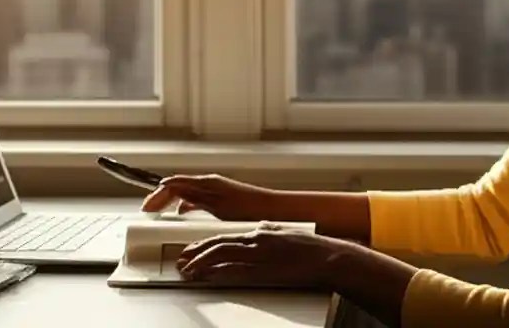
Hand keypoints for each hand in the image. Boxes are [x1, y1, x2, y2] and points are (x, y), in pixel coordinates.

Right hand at [140, 174, 278, 219]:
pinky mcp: (221, 198)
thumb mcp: (216, 206)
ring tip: (160, 210)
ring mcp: (215, 189)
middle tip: (148, 209)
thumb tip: (169, 188)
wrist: (272, 210)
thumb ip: (192, 197)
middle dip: (161, 196)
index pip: (173, 184)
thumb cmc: (248, 209)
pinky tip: (183, 212)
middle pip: (177, 186)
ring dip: (171, 199)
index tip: (146, 207)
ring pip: (186, 191)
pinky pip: (196, 198)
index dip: (157, 195)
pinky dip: (184, 203)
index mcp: (206, 182)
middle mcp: (209, 183)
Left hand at [175, 224, 347, 286]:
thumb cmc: (311, 249)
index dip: (204, 244)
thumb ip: (267, 233)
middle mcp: (255, 240)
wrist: (326, 258)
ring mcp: (258, 255)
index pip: (224, 236)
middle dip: (196, 252)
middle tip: (182, 259)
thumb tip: (257, 231)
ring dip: (200, 263)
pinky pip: (233, 271)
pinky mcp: (263, 270)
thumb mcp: (285, 233)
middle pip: (217, 244)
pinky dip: (217, 273)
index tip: (192, 249)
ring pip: (220, 255)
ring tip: (188, 270)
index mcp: (260, 232)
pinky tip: (207, 277)